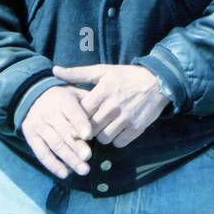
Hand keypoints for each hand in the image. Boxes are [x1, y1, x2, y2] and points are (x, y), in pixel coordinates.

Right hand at [21, 85, 94, 177]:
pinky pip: (41, 153)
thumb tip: (108, 113)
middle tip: (88, 157)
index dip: (80, 124)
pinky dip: (53, 165)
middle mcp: (48, 113)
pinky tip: (65, 173)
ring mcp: (38, 126)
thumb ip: (89, 103)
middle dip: (76, 146)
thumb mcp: (75, 93)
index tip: (89, 135)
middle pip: (64, 132)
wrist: (32, 96)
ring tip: (84, 170)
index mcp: (62, 100)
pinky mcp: (30, 137)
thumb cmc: (63, 98)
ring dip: (69, 159)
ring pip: (54, 145)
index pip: (72, 112)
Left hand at [52, 64, 170, 148]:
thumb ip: (78, 73)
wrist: (159, 82)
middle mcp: (114, 106)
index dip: (76, 118)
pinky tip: (116, 130)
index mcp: (103, 91)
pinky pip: (119, 143)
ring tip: (103, 127)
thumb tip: (54, 70)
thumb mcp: (103, 71)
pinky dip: (116, 139)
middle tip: (88, 126)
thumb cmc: (127, 76)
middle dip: (87, 129)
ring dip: (101, 135)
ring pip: (103, 138)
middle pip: (90, 128)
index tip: (76, 118)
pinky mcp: (137, 128)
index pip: (80, 113)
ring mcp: (126, 118)